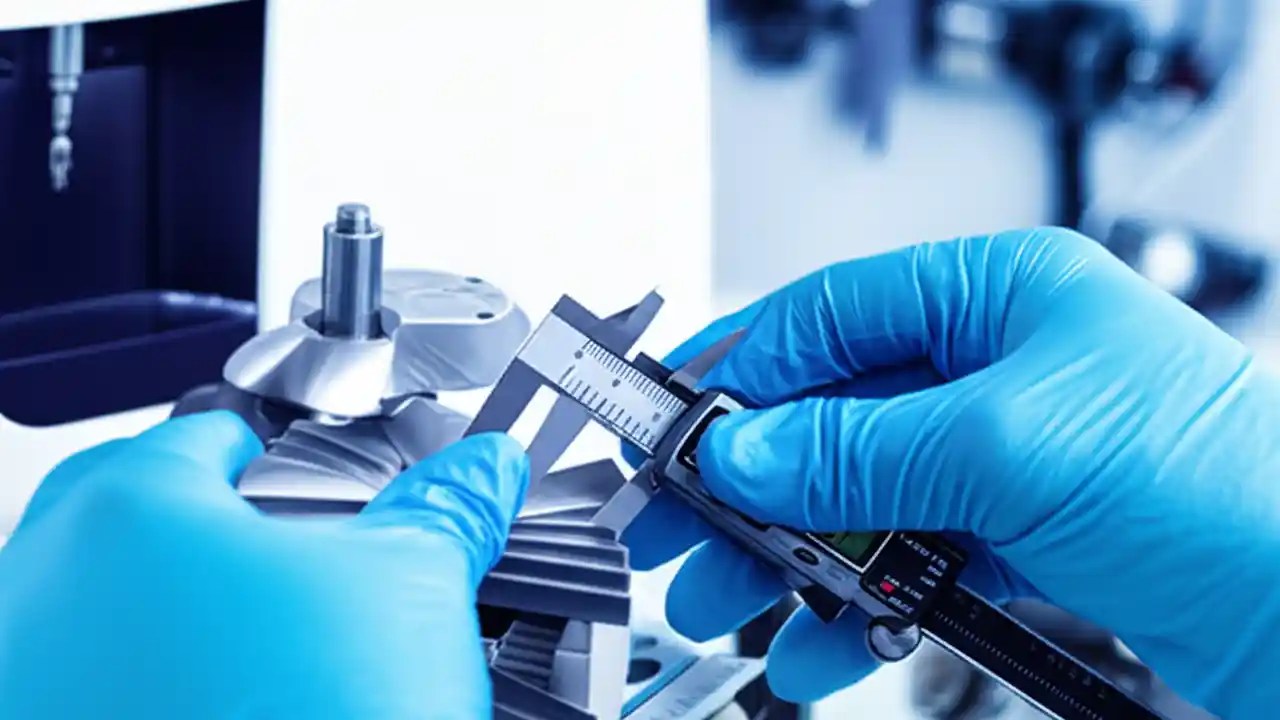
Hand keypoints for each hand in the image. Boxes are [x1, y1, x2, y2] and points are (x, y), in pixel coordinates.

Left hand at [0, 411, 528, 718]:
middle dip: (220, 542)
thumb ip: (446, 509)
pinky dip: (151, 689)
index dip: (273, 460)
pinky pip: (89, 688)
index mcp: (131, 512)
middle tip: (289, 577)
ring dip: (180, 622)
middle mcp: (42, 588)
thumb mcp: (411, 591)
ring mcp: (29, 681)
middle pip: (142, 523)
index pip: (206, 439)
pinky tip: (230, 708)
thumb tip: (483, 468)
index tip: (299, 488)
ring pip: (106, 614)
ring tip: (266, 662)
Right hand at [623, 228, 1279, 717]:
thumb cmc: (1227, 481)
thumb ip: (861, 450)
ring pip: (859, 496)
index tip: (673, 423)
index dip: (742, 369)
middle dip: (750, 480)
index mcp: (997, 295)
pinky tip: (822, 642)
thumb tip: (750, 453)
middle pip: (832, 415)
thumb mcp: (1009, 443)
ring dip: (791, 552)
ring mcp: (1005, 452)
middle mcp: (995, 365)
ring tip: (730, 598)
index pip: (831, 316)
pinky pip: (907, 555)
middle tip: (680, 526)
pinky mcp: (1020, 531)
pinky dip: (857, 600)